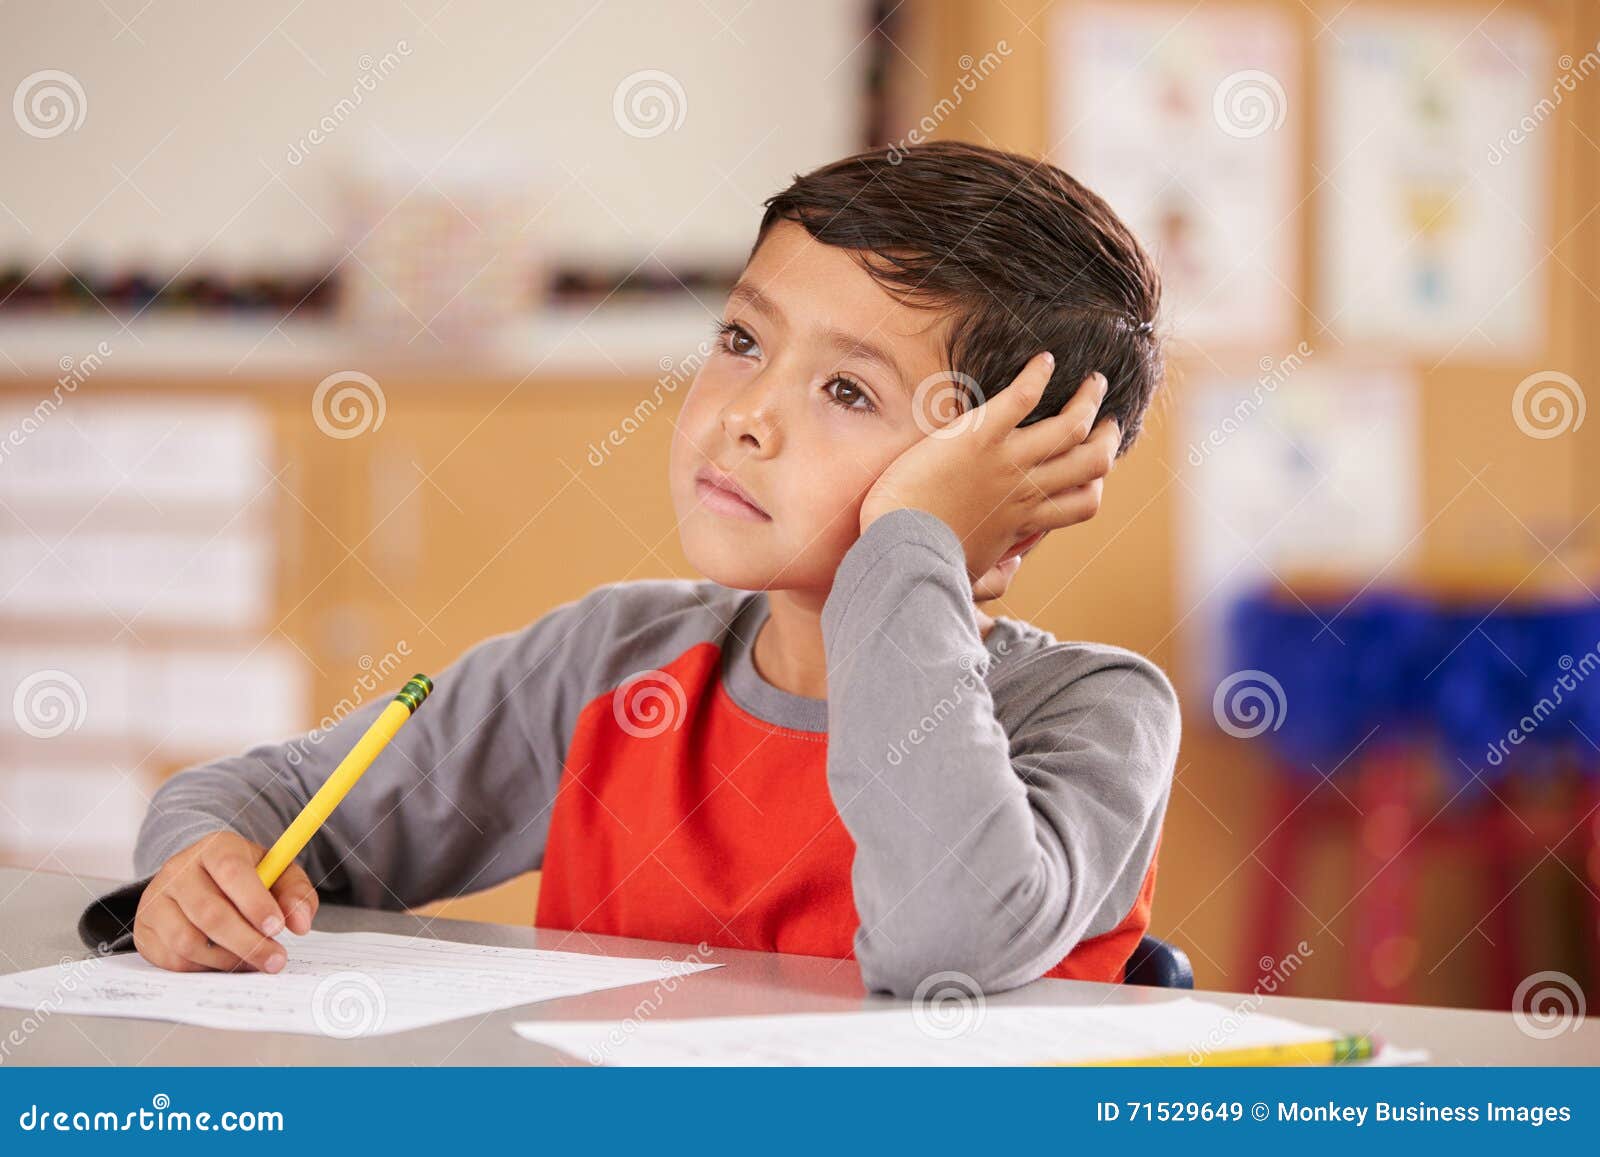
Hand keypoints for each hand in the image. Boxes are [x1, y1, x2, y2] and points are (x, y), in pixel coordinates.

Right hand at [133, 830, 318, 972]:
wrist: (199, 876)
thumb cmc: (245, 876)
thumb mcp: (277, 873)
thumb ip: (296, 893)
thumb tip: (301, 923)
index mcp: (215, 848)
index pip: (232, 871)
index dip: (256, 903)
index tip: (278, 928)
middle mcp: (179, 870)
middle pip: (210, 913)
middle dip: (248, 942)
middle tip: (275, 959)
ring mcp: (156, 899)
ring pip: (188, 941)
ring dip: (226, 959)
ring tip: (252, 961)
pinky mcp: (145, 928)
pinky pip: (171, 959)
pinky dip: (202, 968)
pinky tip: (225, 962)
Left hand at [861, 352, 1119, 580]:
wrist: (898, 550)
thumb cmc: (926, 563)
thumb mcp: (972, 575)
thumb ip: (999, 575)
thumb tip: (1017, 565)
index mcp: (1024, 520)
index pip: (1084, 502)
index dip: (1096, 482)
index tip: (1093, 469)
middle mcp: (1026, 489)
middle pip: (1093, 462)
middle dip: (1108, 437)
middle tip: (1108, 419)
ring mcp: (1006, 461)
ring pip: (1072, 427)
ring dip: (1089, 400)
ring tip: (1094, 382)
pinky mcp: (978, 436)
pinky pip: (1022, 398)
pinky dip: (1038, 375)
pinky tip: (1044, 360)